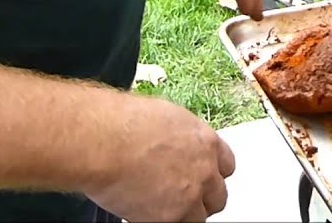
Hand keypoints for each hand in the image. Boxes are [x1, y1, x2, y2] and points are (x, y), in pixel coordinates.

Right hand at [83, 95, 235, 221]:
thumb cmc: (123, 122)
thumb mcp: (165, 118)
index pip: (226, 166)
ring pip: (198, 217)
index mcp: (206, 142)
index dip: (212, 174)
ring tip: (159, 207)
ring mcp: (190, 196)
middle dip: (202, 199)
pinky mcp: (170, 217)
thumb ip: (180, 138)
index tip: (203, 179)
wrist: (104, 142)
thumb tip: (175, 144)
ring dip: (183, 214)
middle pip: (218, 196)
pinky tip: (141, 212)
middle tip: (182, 198)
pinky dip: (157, 221)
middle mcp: (205, 170)